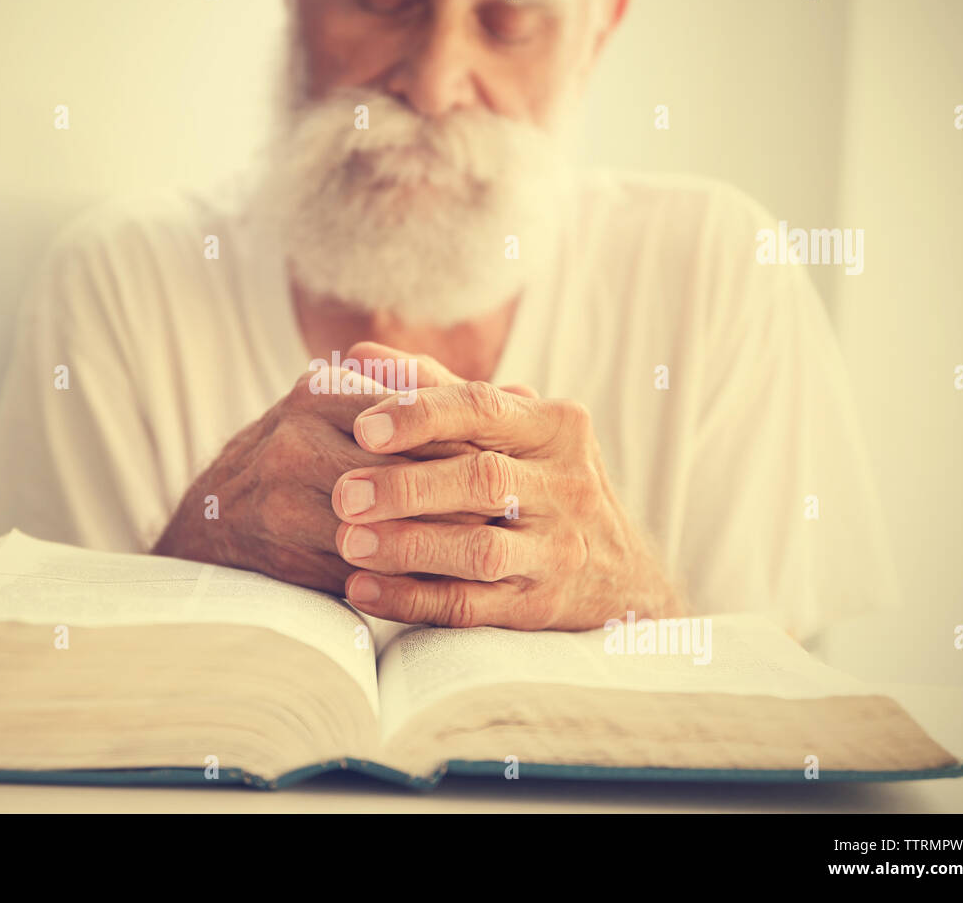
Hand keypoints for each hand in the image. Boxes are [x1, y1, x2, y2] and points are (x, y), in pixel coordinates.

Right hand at [152, 346, 490, 593]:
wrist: (216, 518)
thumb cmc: (308, 457)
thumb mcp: (353, 413)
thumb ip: (432, 404)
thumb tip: (529, 395)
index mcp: (320, 392)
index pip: (417, 415)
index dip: (473, 443)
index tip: (521, 468)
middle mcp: (296, 435)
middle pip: (405, 468)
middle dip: (466, 496)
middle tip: (523, 516)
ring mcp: (283, 495)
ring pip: (387, 523)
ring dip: (445, 543)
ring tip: (500, 553)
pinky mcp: (282, 550)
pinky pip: (362, 567)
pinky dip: (408, 577)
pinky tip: (450, 584)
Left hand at [331, 374, 684, 629]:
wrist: (620, 574)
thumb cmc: (540, 480)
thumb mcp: (512, 427)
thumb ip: (438, 387)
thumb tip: (360, 354)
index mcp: (556, 426)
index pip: (484, 408)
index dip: (421, 414)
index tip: (363, 427)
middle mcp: (567, 485)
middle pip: (481, 479)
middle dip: (406, 487)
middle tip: (343, 494)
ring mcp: (558, 551)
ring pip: (479, 549)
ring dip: (408, 547)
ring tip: (347, 543)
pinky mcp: (540, 607)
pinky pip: (470, 606)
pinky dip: (412, 599)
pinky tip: (362, 590)